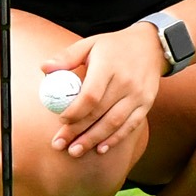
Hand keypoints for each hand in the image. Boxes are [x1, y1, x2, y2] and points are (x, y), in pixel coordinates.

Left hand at [40, 24, 164, 157]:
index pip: (91, 95)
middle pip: (99, 112)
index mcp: (109, 65)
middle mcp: (126, 82)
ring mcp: (138, 94)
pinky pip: (130, 125)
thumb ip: (67, 57)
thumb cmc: (114, 47)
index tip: (60, 121)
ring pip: (114, 123)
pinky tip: (100, 148)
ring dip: (93, 139)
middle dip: (77, 131)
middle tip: (60, 144)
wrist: (151, 46)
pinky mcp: (147, 103)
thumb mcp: (90, 44)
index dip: (74, 112)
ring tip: (75, 151)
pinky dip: (115, 139)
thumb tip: (45, 68)